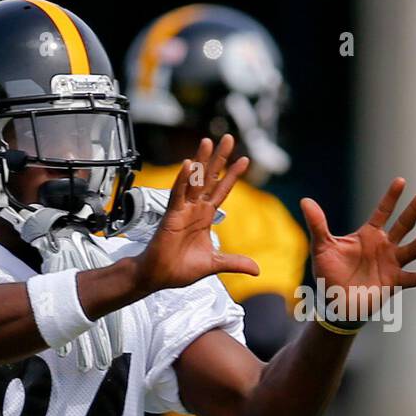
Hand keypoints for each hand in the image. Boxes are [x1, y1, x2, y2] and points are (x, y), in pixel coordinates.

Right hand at [134, 135, 259, 292]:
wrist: (158, 277)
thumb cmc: (180, 269)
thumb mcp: (214, 264)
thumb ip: (234, 262)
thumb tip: (257, 270)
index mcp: (205, 216)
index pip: (222, 191)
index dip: (232, 175)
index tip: (245, 160)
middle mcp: (195, 209)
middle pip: (210, 178)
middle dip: (220, 158)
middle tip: (228, 138)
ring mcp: (183, 210)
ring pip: (194, 180)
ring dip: (201, 161)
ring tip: (207, 141)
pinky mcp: (171, 216)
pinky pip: (178, 195)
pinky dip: (183, 180)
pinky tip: (189, 165)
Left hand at [300, 178, 415, 322]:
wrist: (334, 303)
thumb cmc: (329, 274)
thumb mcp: (322, 248)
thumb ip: (318, 225)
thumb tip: (305, 201)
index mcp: (369, 235)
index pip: (383, 211)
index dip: (391, 197)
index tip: (401, 181)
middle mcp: (385, 246)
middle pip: (403, 225)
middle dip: (414, 210)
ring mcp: (391, 264)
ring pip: (410, 250)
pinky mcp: (393, 283)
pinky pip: (410, 279)